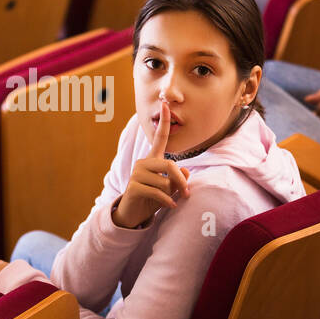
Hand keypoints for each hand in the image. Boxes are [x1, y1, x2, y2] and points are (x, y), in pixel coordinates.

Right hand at [111, 99, 190, 228]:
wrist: (133, 214)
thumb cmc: (152, 198)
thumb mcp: (169, 188)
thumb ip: (178, 178)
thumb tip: (186, 171)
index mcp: (152, 159)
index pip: (159, 138)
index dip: (164, 122)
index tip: (166, 104)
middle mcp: (143, 163)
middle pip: (170, 164)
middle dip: (181, 180)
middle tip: (186, 193)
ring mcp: (137, 174)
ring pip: (165, 181)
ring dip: (170, 194)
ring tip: (166, 200)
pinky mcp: (133, 186)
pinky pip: (157, 192)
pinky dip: (167, 201)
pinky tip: (170, 206)